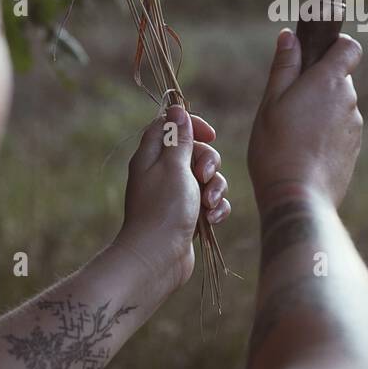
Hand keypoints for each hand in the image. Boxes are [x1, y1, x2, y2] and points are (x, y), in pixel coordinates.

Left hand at [115, 106, 228, 290]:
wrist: (157, 259)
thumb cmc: (163, 209)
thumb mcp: (174, 166)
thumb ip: (179, 138)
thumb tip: (176, 109)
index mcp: (151, 157)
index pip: (171, 126)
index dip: (191, 126)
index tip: (209, 134)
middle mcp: (163, 173)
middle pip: (195, 151)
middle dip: (209, 162)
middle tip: (204, 176)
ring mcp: (176, 195)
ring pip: (207, 178)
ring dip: (215, 188)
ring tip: (209, 204)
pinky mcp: (189, 215)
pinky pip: (210, 201)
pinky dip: (215, 207)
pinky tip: (213, 219)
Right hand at [248, 29, 362, 209]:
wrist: (298, 198)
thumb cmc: (277, 148)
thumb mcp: (272, 103)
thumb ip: (285, 67)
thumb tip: (290, 36)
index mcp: (329, 82)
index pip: (350, 47)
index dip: (336, 45)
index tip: (315, 53)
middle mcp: (349, 101)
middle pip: (340, 79)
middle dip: (319, 83)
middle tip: (289, 102)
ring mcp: (354, 128)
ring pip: (339, 107)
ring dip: (321, 111)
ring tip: (293, 132)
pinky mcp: (354, 151)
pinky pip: (340, 131)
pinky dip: (326, 134)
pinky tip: (304, 151)